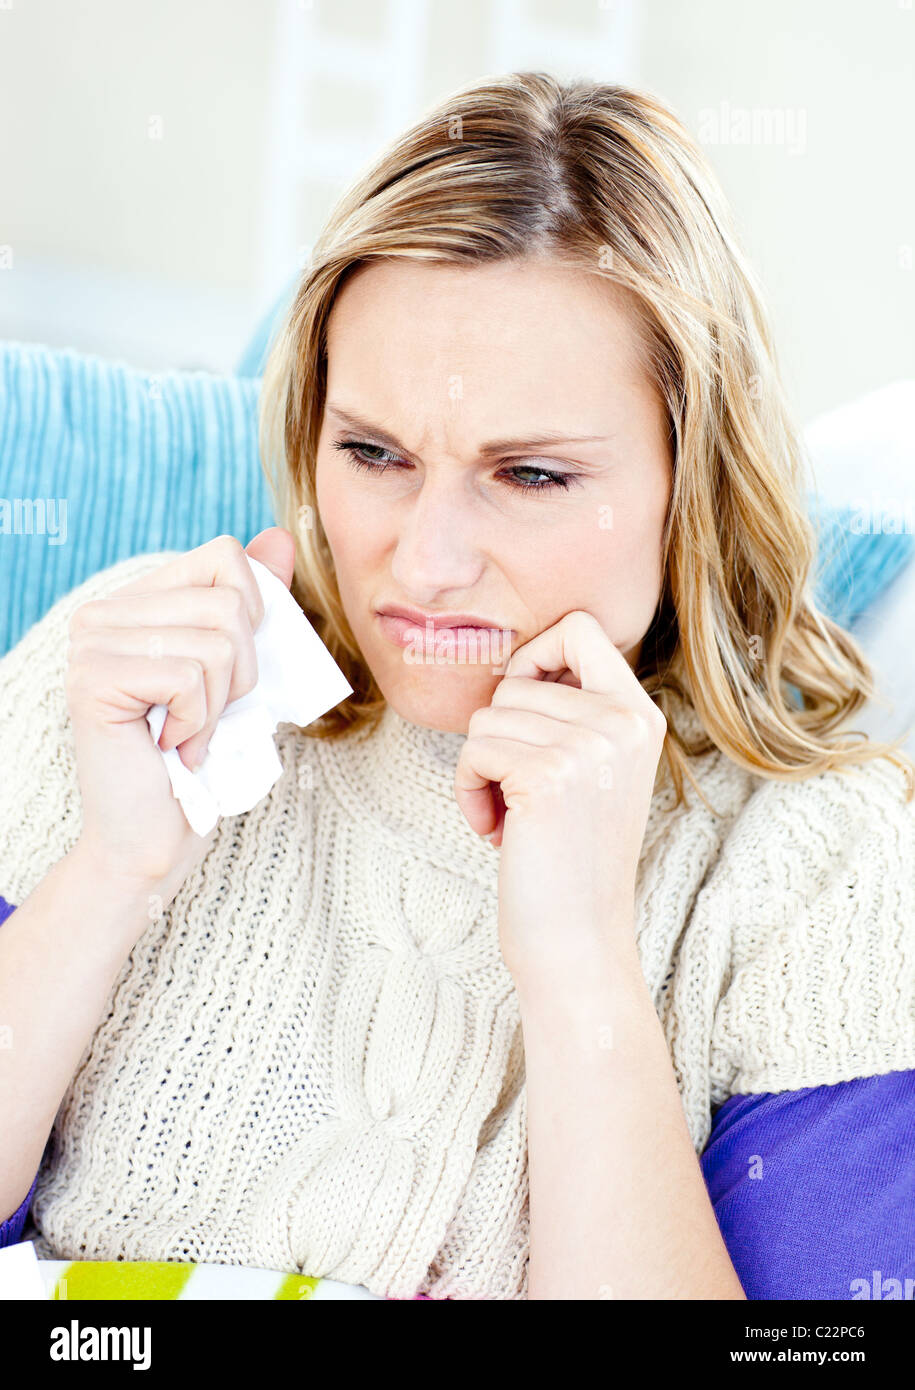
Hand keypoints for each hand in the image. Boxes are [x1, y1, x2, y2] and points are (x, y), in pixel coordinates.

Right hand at [65, 527, 295, 902]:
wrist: (154, 837)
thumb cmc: (200, 757)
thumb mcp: (241, 671)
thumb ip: (254, 603)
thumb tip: (279, 535)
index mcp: (138, 600)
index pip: (225, 557)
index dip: (253, 614)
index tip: (228, 671)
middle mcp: (104, 611)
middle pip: (229, 601)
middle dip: (242, 671)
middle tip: (207, 714)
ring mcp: (91, 642)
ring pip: (215, 641)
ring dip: (220, 704)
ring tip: (188, 733)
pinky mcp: (93, 680)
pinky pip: (189, 677)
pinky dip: (199, 723)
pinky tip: (170, 746)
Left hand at [453, 611, 666, 983]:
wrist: (578, 940)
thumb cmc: (569, 859)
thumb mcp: (593, 770)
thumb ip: (572, 713)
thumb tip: (515, 665)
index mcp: (639, 714)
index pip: (581, 627)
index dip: (536, 656)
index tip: (525, 708)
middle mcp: (623, 721)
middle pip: (515, 680)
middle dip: (498, 736)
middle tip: (517, 791)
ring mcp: (590, 746)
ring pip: (487, 716)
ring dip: (481, 769)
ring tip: (510, 817)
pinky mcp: (548, 775)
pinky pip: (474, 750)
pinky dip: (469, 790)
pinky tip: (496, 830)